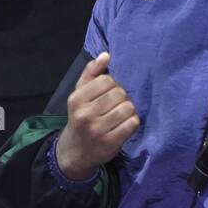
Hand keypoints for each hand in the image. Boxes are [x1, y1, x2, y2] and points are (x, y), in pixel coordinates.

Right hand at [55, 52, 139, 179]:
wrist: (75, 152)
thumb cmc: (80, 118)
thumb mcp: (79, 95)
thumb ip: (91, 73)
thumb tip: (106, 55)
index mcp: (77, 99)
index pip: (107, 80)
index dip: (113, 85)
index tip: (108, 95)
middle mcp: (85, 114)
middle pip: (119, 93)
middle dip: (122, 98)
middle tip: (116, 106)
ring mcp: (97, 130)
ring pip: (128, 108)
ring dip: (129, 111)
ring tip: (121, 116)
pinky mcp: (110, 143)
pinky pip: (132, 124)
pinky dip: (132, 122)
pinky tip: (125, 125)